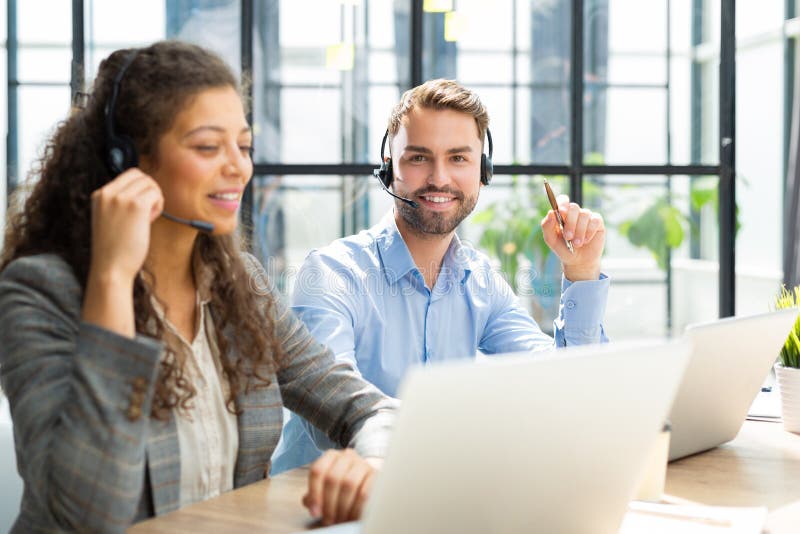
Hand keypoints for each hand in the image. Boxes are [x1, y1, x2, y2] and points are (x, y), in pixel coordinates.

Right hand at [82, 169, 162, 336]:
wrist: (110, 268)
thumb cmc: (114, 249)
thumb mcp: (109, 219)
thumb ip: (120, 202)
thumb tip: (145, 189)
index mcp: (99, 195)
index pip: (128, 174)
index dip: (140, 188)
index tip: (140, 208)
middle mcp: (108, 193)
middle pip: (140, 174)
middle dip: (149, 191)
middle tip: (147, 213)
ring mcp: (121, 198)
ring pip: (150, 183)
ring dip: (155, 199)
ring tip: (147, 219)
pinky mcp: (136, 206)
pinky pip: (156, 194)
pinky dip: (158, 206)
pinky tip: (150, 221)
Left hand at [303, 449, 380, 525]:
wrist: (367, 482)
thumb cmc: (343, 487)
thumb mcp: (326, 488)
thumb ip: (314, 495)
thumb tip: (310, 504)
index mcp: (331, 456)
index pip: (317, 470)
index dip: (314, 493)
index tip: (315, 512)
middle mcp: (347, 456)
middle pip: (333, 478)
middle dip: (329, 504)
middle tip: (329, 519)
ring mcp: (363, 464)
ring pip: (349, 484)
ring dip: (342, 507)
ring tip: (341, 519)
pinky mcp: (376, 475)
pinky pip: (365, 492)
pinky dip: (356, 508)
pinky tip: (352, 516)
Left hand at [541, 194, 604, 280]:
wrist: (578, 261)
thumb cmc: (563, 248)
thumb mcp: (551, 240)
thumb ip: (547, 226)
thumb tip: (551, 213)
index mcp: (562, 214)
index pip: (563, 200)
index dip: (563, 203)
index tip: (561, 212)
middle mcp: (575, 213)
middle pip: (574, 207)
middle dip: (570, 223)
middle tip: (568, 237)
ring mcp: (587, 217)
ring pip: (585, 215)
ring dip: (579, 231)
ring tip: (577, 244)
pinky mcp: (597, 223)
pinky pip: (595, 220)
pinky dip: (589, 231)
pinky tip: (586, 240)